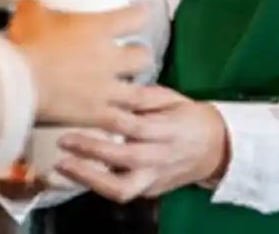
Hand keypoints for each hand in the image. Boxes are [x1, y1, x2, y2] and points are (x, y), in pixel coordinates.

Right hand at [8, 0, 150, 126]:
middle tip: (134, 55)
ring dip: (139, 90)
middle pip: (143, 56)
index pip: (136, 18)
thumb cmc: (28, 46)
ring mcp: (106, 89)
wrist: (20, 83)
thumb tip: (32, 2)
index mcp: (100, 29)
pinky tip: (126, 122)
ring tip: (134, 90)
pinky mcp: (96, 115)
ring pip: (139, 92)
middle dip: (141, 55)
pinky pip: (122, 122)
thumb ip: (37, 6)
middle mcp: (110, 59)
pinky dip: (127, 122)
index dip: (142, 15)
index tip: (142, 13)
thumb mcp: (31, 14)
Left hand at [54, 86, 229, 202]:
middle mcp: (161, 157)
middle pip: (124, 158)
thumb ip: (144, 96)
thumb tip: (117, 87)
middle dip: (91, 151)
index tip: (82, 114)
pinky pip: (121, 192)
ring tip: (63, 166)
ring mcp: (155, 178)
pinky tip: (76, 174)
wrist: (214, 149)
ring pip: (121, 188)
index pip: (136, 126)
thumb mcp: (172, 99)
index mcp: (168, 130)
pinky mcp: (149, 191)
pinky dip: (96, 185)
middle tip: (64, 141)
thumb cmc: (187, 118)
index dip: (108, 121)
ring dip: (89, 179)